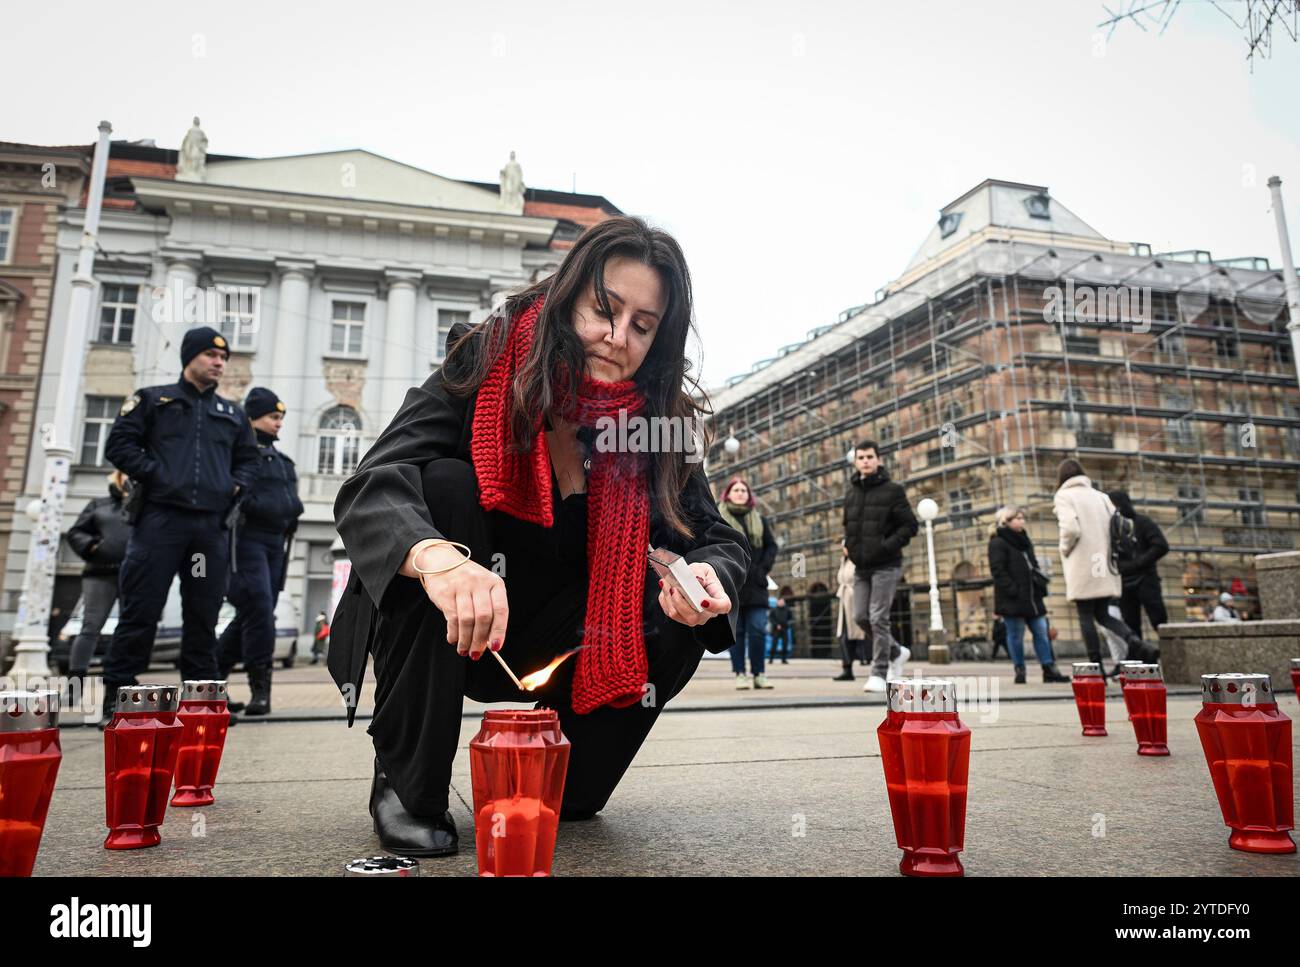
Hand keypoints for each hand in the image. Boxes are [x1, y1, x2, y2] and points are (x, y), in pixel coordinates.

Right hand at [406, 542, 507, 659]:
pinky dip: (453, 633)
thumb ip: (489, 611)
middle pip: (483, 617)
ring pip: (467, 620)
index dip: (499, 631)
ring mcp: (461, 586)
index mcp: (495, 583)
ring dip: (466, 640)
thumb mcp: (483, 589)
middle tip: (476, 654)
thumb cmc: (467, 581)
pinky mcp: (445, 592)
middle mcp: (479, 583)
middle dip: (480, 640)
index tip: (496, 647)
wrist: (441, 561)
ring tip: (464, 650)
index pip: (501, 610)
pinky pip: (451, 618)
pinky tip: (453, 639)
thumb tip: (489, 642)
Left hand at [656, 561, 730, 627]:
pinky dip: (664, 599)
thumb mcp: (703, 568)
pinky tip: (665, 588)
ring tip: (665, 583)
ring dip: (668, 598)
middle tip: (674, 588)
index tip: (703, 600)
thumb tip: (696, 579)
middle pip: (694, 617)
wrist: (695, 579)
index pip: (723, 607)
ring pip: (678, 615)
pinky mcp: (679, 616)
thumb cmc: (702, 575)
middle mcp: (707, 613)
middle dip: (680, 602)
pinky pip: (668, 611)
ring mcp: (693, 617)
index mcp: (719, 599)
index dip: (715, 606)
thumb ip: (699, 572)